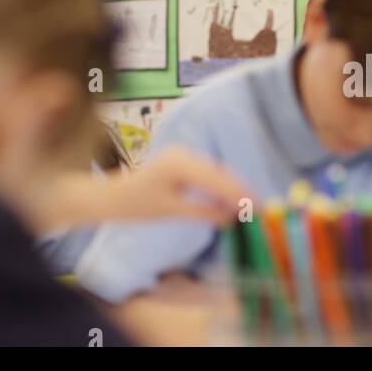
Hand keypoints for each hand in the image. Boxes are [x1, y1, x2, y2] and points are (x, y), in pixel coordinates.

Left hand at [39, 147, 252, 231]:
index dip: (240, 194)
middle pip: (221, 173)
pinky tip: (231, 199)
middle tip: (260, 208)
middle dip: (240, 191)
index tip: (258, 208)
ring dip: (232, 188)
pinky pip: (209, 172)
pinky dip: (221, 185)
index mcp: (180, 164)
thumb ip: (205, 212)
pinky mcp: (183, 160)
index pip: (218, 180)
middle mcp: (184, 153)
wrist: (111, 197)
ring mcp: (184, 154)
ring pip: (217, 172)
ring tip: (249, 206)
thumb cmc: (136, 206)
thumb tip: (233, 217)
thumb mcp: (173, 211)